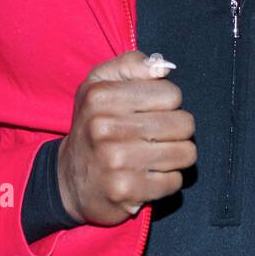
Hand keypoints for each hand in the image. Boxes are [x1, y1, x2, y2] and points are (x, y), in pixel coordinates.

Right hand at [57, 50, 196, 225]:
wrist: (69, 180)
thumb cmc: (93, 125)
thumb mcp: (99, 84)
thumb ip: (131, 64)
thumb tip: (163, 68)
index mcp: (102, 96)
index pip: (171, 94)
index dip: (168, 103)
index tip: (152, 112)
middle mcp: (105, 127)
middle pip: (183, 124)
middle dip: (178, 131)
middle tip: (158, 136)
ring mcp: (115, 161)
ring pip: (185, 153)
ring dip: (176, 156)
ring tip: (156, 155)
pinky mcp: (125, 191)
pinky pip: (174, 182)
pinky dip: (167, 180)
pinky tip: (148, 175)